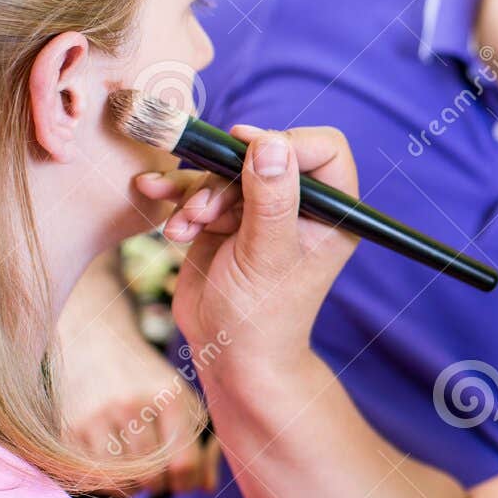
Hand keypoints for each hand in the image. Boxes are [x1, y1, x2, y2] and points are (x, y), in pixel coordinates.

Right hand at [57, 332, 213, 492]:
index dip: (187, 483)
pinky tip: (116, 463)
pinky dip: (109, 481)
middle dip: (161, 485)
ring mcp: (97, 418)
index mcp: (170, 398)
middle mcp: (132, 406)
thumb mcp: (182, 401)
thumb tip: (205, 487)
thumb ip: (200, 444)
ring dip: (134, 486)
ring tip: (138, 469)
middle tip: (160, 476)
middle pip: (152, 477)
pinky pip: (94, 477)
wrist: (96, 343)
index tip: (185, 481)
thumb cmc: (148, 380)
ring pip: (122, 482)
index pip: (183, 463)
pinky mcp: (70, 429)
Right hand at [135, 126, 359, 374]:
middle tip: (205, 211)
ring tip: (186, 227)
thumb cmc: (262, 317)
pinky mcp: (226, 219)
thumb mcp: (268, 255)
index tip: (246, 148)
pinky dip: (180, 199)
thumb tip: (271, 144)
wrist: (229, 356)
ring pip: (227, 169)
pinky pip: (201, 190)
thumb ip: (271, 199)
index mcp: (332, 212)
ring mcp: (261, 210)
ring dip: (198, 193)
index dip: (287, 141)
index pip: (323, 149)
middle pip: (266, 153)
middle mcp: (301, 205)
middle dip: (226, 176)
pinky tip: (164, 214)